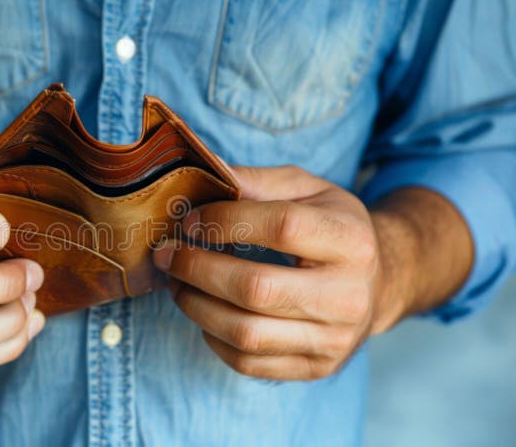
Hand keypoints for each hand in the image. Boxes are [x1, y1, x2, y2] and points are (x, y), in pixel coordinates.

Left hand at [153, 165, 410, 380]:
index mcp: (350, 239)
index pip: (282, 228)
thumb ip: (257, 182)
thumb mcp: (308, 190)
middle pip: (256, 288)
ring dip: (196, 306)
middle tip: (167, 255)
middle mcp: (349, 295)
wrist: (378, 283)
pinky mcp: (316, 369)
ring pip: (246, 333)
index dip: (226, 222)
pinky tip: (205, 311)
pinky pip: (248, 362)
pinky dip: (213, 337)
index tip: (190, 221)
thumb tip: (203, 175)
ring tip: (177, 284)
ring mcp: (334, 339)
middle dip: (197, 269)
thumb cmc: (331, 229)